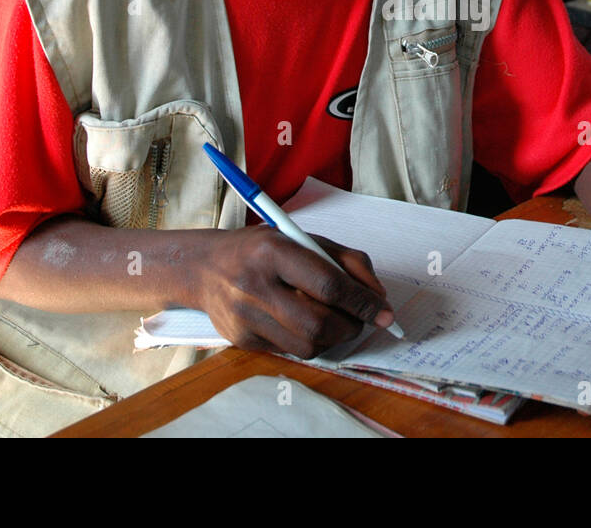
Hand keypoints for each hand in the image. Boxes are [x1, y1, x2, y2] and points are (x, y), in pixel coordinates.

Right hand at [197, 227, 395, 358]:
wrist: (205, 267)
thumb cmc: (263, 250)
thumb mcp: (304, 239)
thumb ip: (346, 261)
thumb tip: (378, 296)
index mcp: (273, 251)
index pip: (328, 284)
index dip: (362, 302)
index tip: (384, 313)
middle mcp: (255, 285)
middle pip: (319, 322)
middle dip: (351, 326)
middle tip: (360, 319)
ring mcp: (245, 316)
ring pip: (307, 344)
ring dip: (333, 337)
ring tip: (331, 319)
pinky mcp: (241, 340)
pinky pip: (290, 351)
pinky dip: (308, 340)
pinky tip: (302, 322)